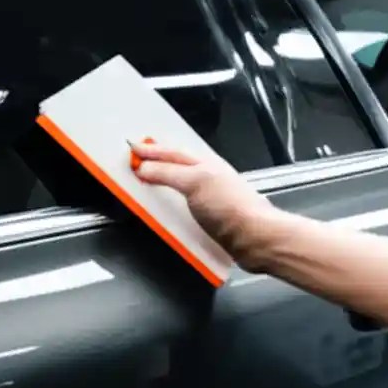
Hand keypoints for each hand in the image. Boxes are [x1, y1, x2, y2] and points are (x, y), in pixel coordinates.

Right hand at [131, 142, 278, 270]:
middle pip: (178, 165)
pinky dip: (175, 203)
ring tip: (151, 179)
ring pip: (183, 183)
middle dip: (158, 160)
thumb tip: (146, 167)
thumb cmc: (233, 208)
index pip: (171, 152)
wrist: (255, 238)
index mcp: (205, 164)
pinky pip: (187, 206)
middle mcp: (209, 178)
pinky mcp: (213, 219)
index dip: (151, 151)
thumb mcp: (195, 183)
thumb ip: (168, 173)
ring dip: (166, 180)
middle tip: (139, 158)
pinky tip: (171, 209)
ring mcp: (212, 198)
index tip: (133, 149)